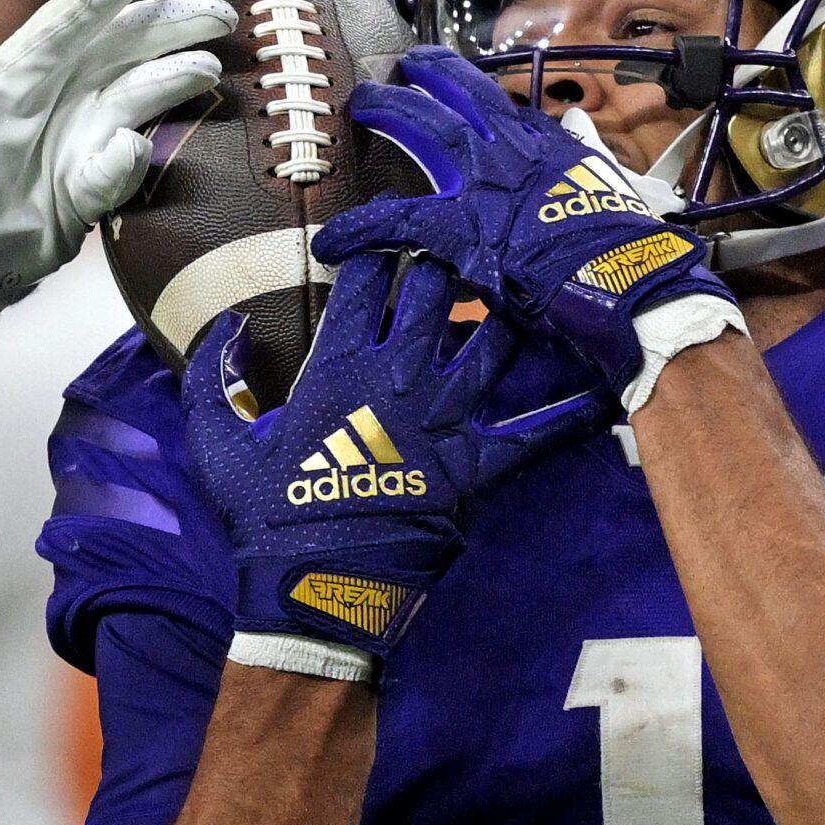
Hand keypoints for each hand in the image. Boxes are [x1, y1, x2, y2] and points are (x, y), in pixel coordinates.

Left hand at [0, 0, 231, 315]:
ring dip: (174, 75)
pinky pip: (128, 156)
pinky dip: (149, 146)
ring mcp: (74, 134)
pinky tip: (174, 132)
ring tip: (213, 68)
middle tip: (217, 13)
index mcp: (2, 88)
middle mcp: (47, 99)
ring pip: (134, 88)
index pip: (56, 30)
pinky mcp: (91, 178)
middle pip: (114, 45)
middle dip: (163, 22)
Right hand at [178, 252, 601, 667]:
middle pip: (442, 287)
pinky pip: (543, 431)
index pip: (371, 276)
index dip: (379, 244)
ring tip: (520, 284)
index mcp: (341, 364)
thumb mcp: (216, 443)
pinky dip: (578, 409)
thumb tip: (227, 327)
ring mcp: (450, 419)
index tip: (384, 235)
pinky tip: (610, 381)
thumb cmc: (265, 516)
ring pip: (497, 337)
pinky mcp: (482, 466)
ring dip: (510, 308)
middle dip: (450, 256)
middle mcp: (402, 377)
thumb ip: (214, 377)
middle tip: (458, 245)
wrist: (316, 588)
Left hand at [317, 45, 743, 405]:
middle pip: (460, 95)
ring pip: (425, 129)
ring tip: (359, 103)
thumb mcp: (609, 188)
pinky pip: (395, 221)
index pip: (502, 106)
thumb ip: (583, 157)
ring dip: (390, 111)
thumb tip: (578, 132)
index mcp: (549, 144)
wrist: (628, 281)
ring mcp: (484, 182)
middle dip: (427, 76)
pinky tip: (330, 239)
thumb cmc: (625, 247)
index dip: (473, 88)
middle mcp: (514, 150)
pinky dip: (359, 230)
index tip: (454, 76)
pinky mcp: (460, 227)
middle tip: (398, 68)